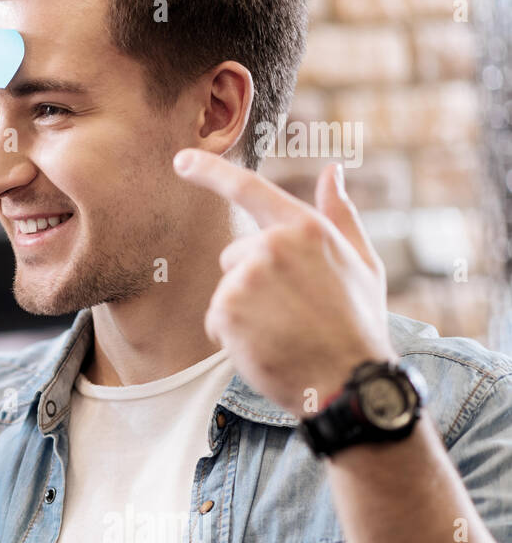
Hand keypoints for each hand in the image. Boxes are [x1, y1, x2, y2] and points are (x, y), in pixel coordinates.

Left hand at [173, 150, 397, 416]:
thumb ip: (340, 214)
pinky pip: (216, 319)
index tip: (181, 160)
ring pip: (226, 289)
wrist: (349, 382)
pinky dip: (233, 336)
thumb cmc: (359, 324)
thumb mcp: (362, 263)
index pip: (248, 188)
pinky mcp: (226, 311)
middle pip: (235, 255)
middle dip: (253, 281)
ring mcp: (246, 278)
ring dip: (244, 311)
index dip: (209, 171)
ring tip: (282, 331)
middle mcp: (271, 246)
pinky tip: (266, 346)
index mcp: (304, 227)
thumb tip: (332, 170)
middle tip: (292, 311)